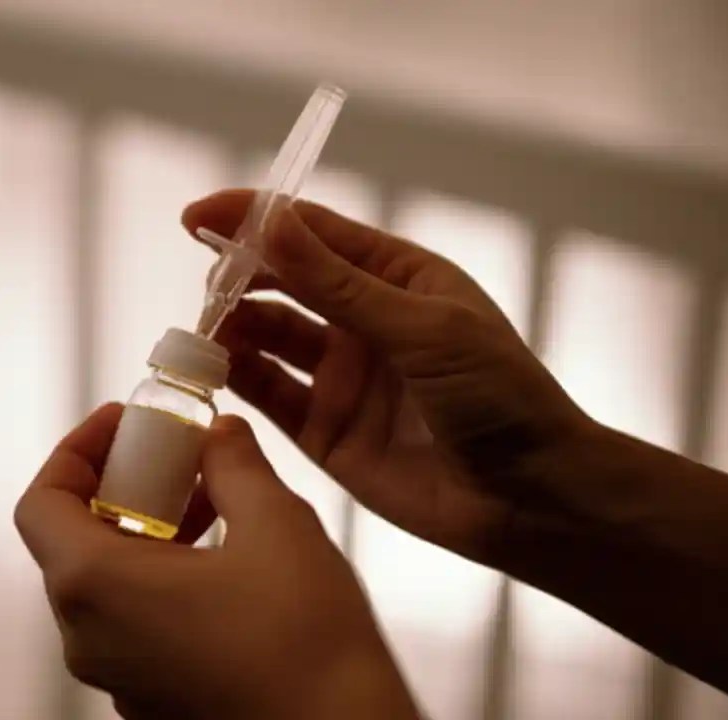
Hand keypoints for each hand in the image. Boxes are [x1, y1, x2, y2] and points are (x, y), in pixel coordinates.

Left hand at [15, 404, 418, 719]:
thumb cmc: (307, 646)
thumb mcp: (277, 525)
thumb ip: (235, 466)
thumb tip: (220, 435)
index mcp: (96, 588)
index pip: (41, 503)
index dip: (75, 451)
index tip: (123, 423)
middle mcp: (89, 639)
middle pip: (72, 541)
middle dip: (120, 485)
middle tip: (173, 454)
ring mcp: (118, 678)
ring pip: (106, 585)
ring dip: (145, 531)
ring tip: (211, 500)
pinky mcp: (151, 701)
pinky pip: (132, 625)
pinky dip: (159, 579)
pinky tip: (222, 559)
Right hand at [182, 190, 590, 566]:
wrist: (529, 500)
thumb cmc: (500, 397)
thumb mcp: (421, 329)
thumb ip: (339, 284)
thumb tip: (271, 222)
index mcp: (397, 276)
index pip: (313, 231)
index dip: (253, 218)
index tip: (198, 218)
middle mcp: (362, 320)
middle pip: (282, 281)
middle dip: (238, 275)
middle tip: (204, 285)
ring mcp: (340, 375)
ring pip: (266, 337)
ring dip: (232, 326)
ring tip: (202, 331)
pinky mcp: (323, 429)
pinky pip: (267, 394)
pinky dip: (235, 378)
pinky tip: (212, 369)